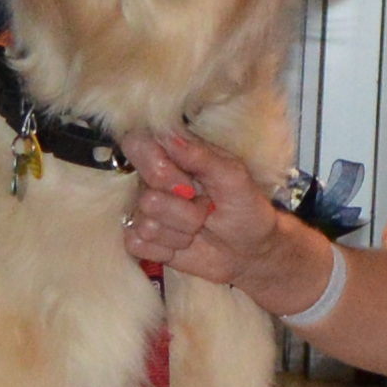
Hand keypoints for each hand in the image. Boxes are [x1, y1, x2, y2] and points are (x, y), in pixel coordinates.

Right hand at [122, 122, 311, 305]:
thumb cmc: (245, 208)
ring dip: (182, 231)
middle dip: (183, 209)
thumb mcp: (234, 177)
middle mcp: (152, 180)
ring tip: (199, 226)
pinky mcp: (141, 240)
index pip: (136, 144)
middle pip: (144, 195)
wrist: (250, 251)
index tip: (187, 185)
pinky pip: (137, 245)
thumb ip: (201, 155)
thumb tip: (167, 134)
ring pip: (145, 225)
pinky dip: (167, 249)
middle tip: (205, 207)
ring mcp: (145, 210)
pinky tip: (184, 244)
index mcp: (172, 154)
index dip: (156, 167)